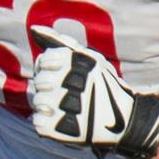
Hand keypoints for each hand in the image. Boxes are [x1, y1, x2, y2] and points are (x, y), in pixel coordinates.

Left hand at [28, 23, 158, 158]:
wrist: (124, 120)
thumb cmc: (102, 85)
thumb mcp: (89, 59)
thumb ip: (61, 42)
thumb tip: (34, 30)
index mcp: (78, 62)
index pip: (44, 61)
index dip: (50, 69)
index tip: (64, 75)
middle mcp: (71, 81)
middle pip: (40, 81)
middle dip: (50, 87)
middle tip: (68, 93)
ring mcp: (65, 106)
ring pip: (38, 101)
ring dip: (48, 106)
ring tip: (66, 108)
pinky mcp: (61, 128)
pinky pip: (38, 122)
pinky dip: (47, 123)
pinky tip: (62, 120)